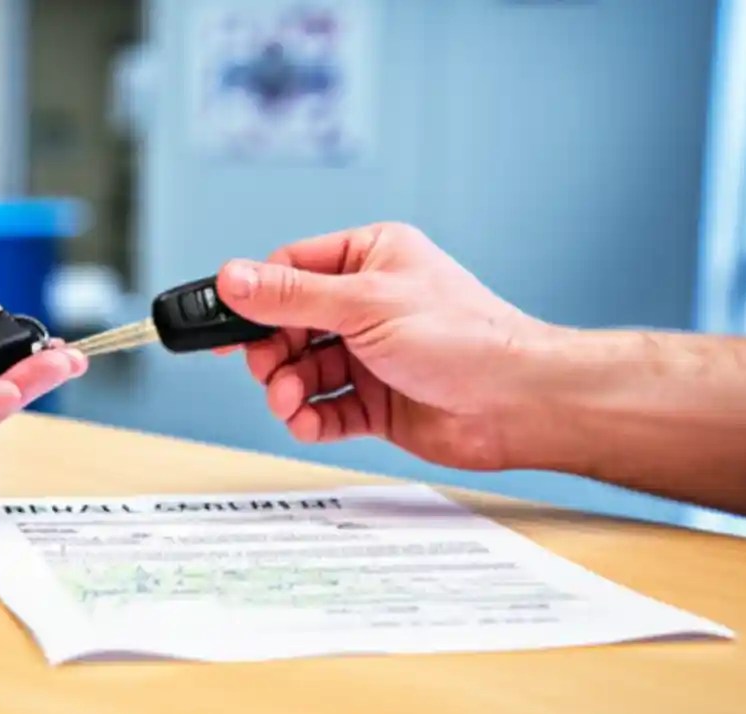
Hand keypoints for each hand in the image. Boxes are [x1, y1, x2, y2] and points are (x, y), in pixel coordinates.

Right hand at [215, 222, 550, 470]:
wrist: (519, 405)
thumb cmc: (465, 339)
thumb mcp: (364, 305)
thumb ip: (291, 296)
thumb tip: (232, 278)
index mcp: (370, 258)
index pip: (291, 269)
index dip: (256, 298)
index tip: (227, 323)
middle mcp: (368, 304)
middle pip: (289, 325)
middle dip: (271, 352)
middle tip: (264, 370)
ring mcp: (371, 354)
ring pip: (303, 371)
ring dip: (286, 389)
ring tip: (288, 402)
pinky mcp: (376, 401)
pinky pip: (325, 409)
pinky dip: (309, 418)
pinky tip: (305, 423)